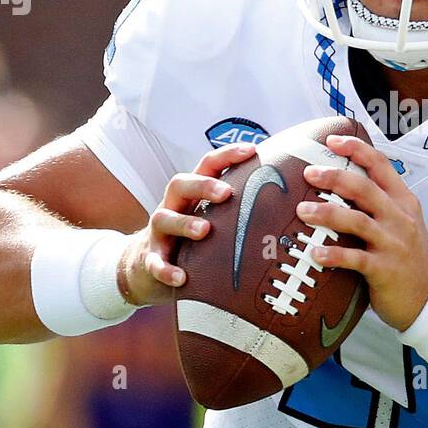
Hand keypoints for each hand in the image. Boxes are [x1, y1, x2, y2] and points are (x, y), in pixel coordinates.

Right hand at [118, 142, 256, 305]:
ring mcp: (159, 233)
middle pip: (180, 184)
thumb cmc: (189, 238)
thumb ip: (235, 209)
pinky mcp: (150, 259)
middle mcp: (173, 206)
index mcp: (191, 194)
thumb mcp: (209, 218)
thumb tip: (283, 200)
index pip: (207, 165)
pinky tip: (180, 277)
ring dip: (185, 224)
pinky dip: (166, 269)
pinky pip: (154, 262)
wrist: (144, 267)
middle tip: (227, 193)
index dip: (227, 155)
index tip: (252, 150)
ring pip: (164, 219)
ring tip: (205, 231)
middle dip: (203, 186)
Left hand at [297, 133, 427, 330]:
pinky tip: (314, 254)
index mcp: (403, 201)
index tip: (332, 141)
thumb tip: (342, 183)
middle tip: (309, 173)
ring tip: (302, 211)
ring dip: (326, 213)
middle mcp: (399, 218)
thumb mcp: (404, 223)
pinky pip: (354, 258)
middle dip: (334, 177)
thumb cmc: (408, 258)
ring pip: (356, 220)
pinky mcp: (384, 269)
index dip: (356, 149)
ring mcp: (393, 243)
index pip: (381, 165)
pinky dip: (333, 255)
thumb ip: (380, 203)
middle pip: (364, 188)